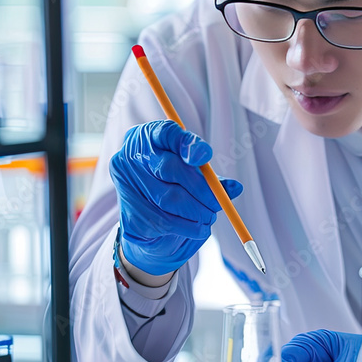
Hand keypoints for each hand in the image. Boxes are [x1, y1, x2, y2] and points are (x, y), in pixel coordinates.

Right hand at [110, 120, 242, 275]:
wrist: (146, 226)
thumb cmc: (173, 189)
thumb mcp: (192, 176)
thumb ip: (210, 178)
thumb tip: (235, 188)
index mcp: (147, 139)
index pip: (165, 133)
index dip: (186, 143)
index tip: (206, 155)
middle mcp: (130, 157)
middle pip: (169, 167)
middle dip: (201, 187)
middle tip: (219, 201)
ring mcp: (126, 185)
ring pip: (170, 198)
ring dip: (198, 210)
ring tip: (210, 216)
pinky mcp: (129, 214)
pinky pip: (167, 221)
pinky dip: (190, 226)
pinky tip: (199, 227)